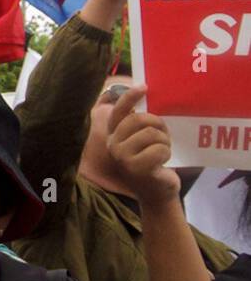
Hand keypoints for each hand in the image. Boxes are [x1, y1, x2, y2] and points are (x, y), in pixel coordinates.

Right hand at [106, 85, 179, 203]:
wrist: (157, 192)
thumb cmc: (153, 163)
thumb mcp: (143, 142)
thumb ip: (140, 125)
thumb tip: (148, 99)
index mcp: (114, 136)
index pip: (119, 112)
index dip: (129, 96)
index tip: (144, 87)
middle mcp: (113, 145)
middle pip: (140, 120)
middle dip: (159, 126)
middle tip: (163, 137)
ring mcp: (122, 157)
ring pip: (151, 134)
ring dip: (164, 143)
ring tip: (162, 152)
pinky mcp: (135, 168)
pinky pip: (159, 150)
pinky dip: (166, 154)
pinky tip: (162, 163)